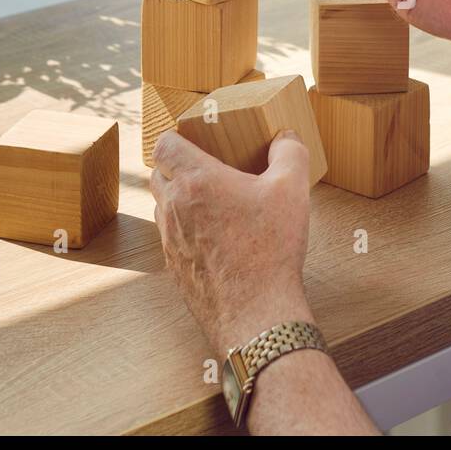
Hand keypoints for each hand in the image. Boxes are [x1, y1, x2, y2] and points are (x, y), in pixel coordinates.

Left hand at [150, 129, 315, 351]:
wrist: (256, 312)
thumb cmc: (270, 249)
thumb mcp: (292, 190)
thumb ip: (290, 153)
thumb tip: (285, 138)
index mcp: (196, 180)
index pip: (164, 145)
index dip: (176, 137)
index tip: (194, 140)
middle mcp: (174, 207)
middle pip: (157, 174)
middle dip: (176, 167)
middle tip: (206, 169)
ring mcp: (170, 240)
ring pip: (162, 207)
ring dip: (179, 199)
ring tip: (212, 203)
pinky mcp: (174, 267)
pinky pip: (171, 237)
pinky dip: (186, 230)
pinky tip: (216, 237)